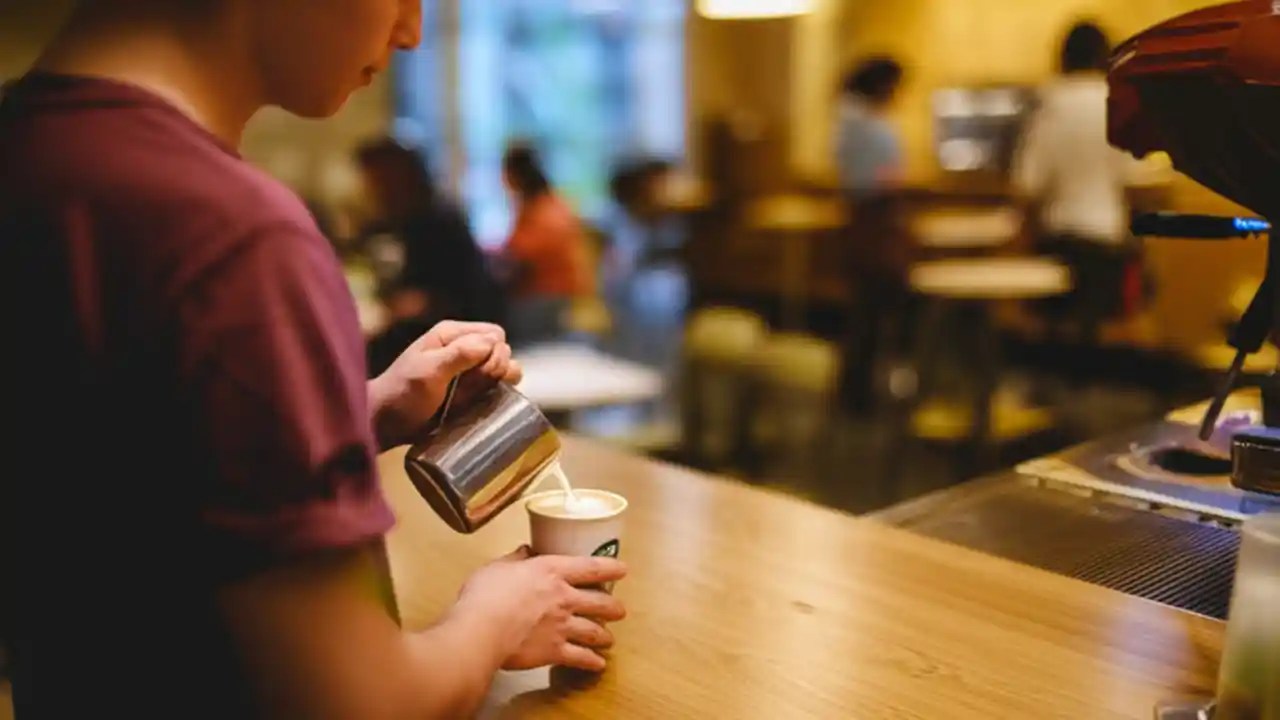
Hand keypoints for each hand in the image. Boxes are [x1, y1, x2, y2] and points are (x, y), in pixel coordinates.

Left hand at [369, 321, 522, 448]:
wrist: (387, 423)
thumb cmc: (402, 393)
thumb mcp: (427, 372)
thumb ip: (458, 355)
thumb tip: (492, 344)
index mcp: (452, 335)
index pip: (495, 335)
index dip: (494, 352)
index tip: (478, 371)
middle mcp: (464, 349)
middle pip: (503, 351)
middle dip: (495, 370)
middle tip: (471, 386)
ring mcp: (468, 371)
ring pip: (504, 370)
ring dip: (498, 383)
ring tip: (477, 396)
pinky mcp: (471, 391)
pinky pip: (497, 388)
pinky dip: (498, 395)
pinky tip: (485, 403)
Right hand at [454, 547, 627, 671]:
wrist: (481, 630)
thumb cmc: (485, 595)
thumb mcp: (498, 567)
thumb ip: (515, 559)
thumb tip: (525, 550)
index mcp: (552, 572)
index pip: (590, 567)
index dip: (610, 567)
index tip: (623, 570)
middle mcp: (564, 598)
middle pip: (600, 602)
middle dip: (614, 607)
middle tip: (619, 610)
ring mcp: (562, 626)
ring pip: (595, 631)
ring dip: (605, 636)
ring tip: (609, 639)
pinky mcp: (555, 651)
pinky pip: (581, 657)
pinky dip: (592, 662)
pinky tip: (598, 664)